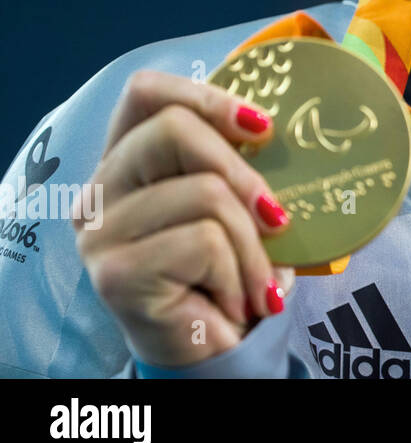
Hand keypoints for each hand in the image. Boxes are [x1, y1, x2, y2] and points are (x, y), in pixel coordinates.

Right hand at [74, 69, 295, 368]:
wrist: (214, 350)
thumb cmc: (228, 269)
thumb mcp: (238, 203)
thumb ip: (239, 160)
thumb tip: (277, 127)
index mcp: (127, 162)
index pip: (145, 93)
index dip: (206, 95)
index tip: (263, 126)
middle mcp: (101, 191)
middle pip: (173, 129)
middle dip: (243, 172)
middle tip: (276, 218)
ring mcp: (101, 232)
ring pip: (204, 193)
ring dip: (252, 244)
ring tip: (255, 279)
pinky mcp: (116, 273)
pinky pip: (204, 243)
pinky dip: (239, 272)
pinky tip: (233, 298)